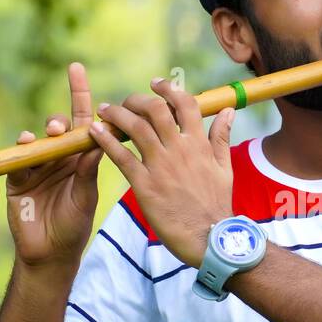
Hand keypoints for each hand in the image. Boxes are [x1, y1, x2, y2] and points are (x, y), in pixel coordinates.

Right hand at [4, 63, 103, 269]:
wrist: (51, 253)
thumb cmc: (74, 224)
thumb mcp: (85, 195)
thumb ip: (87, 169)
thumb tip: (97, 138)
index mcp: (80, 157)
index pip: (83, 121)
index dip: (80, 94)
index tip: (75, 67)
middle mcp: (58, 157)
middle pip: (57, 126)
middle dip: (58, 118)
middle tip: (59, 125)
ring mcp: (37, 166)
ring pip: (37, 139)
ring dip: (42, 133)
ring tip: (48, 133)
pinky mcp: (17, 178)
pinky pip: (18, 159)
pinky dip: (21, 149)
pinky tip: (26, 143)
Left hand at [89, 76, 234, 267]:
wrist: (209, 238)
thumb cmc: (217, 205)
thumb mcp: (225, 168)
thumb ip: (222, 137)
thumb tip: (227, 111)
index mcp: (199, 144)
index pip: (185, 104)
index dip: (169, 89)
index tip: (156, 84)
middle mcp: (180, 150)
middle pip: (155, 110)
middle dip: (137, 100)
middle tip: (126, 102)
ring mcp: (161, 167)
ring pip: (135, 128)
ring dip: (117, 114)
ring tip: (105, 111)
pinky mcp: (145, 186)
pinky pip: (121, 157)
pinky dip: (106, 141)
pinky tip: (95, 132)